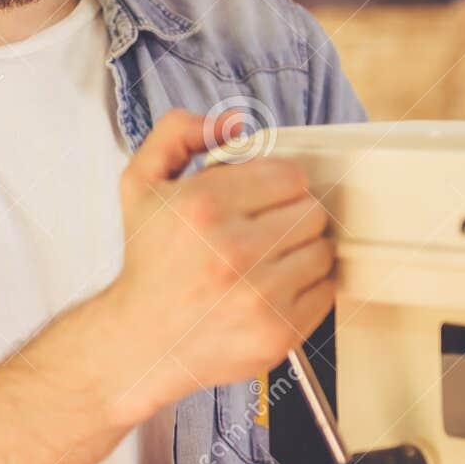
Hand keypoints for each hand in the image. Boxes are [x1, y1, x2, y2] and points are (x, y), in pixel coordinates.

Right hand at [103, 108, 334, 422]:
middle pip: (312, 211)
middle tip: (262, 231)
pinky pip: (325, 292)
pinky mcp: (278, 332)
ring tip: (266, 261)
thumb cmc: (147, 263)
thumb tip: (235, 121)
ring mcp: (259, 296)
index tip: (257, 200)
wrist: (139, 342)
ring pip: (323, 250)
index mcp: (203, 207)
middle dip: (290, 216)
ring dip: (301, 252)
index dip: (276, 184)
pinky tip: (272, 289)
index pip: (290, 175)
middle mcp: (232, 251)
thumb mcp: (140, 183)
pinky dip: (306, 288)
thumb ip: (177, 133)